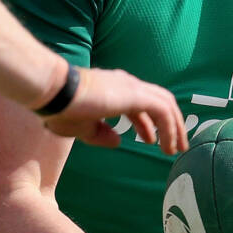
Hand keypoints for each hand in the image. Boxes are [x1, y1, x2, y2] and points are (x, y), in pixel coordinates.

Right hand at [42, 67, 185, 153]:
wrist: (55, 92)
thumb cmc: (62, 108)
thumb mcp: (82, 128)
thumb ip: (101, 135)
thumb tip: (118, 142)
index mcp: (114, 89)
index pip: (140, 104)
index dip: (148, 124)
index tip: (151, 141)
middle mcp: (126, 84)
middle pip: (159, 101)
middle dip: (170, 124)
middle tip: (175, 146)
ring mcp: (131, 87)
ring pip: (166, 104)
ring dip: (175, 127)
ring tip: (177, 148)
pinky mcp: (134, 95)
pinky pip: (162, 111)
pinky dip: (169, 128)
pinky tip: (167, 144)